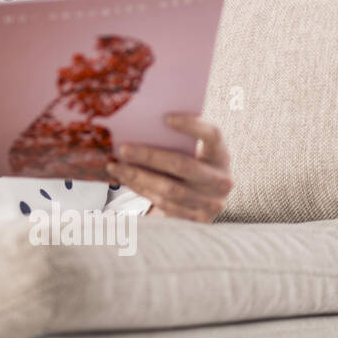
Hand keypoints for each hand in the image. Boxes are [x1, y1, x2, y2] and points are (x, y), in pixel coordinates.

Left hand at [105, 114, 232, 221]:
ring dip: (138, 176)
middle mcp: (221, 180)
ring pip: (170, 189)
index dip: (192, 126)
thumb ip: (176, 139)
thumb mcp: (193, 151)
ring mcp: (211, 203)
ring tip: (115, 165)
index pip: (212, 136)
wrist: (203, 201)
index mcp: (221, 155)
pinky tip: (126, 179)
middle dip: (149, 156)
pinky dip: (141, 189)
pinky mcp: (196, 219)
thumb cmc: (191, 165)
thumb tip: (141, 122)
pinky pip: (163, 203)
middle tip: (122, 148)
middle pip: (182, 165)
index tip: (166, 118)